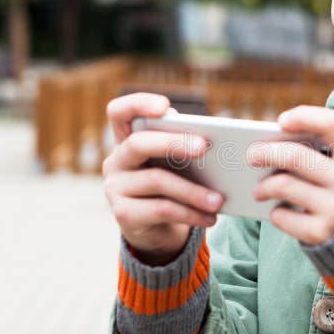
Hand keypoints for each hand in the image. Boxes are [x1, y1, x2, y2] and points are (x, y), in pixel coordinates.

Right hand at [102, 93, 223, 263]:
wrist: (157, 230)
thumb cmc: (171, 186)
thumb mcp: (175, 164)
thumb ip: (182, 146)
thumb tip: (205, 140)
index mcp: (127, 139)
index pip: (119, 112)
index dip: (137, 104)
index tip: (165, 106)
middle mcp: (116, 161)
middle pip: (138, 143)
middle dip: (174, 142)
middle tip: (204, 147)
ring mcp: (115, 188)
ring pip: (157, 181)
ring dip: (193, 191)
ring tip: (218, 199)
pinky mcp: (123, 214)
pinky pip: (162, 210)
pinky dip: (191, 213)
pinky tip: (210, 217)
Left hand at [250, 97, 333, 244]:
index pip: (333, 124)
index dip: (304, 116)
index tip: (281, 121)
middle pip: (295, 156)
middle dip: (265, 152)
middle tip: (251, 154)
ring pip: (283, 185)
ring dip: (264, 186)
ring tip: (259, 188)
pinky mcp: (322, 235)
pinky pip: (282, 216)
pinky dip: (275, 213)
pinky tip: (278, 211)